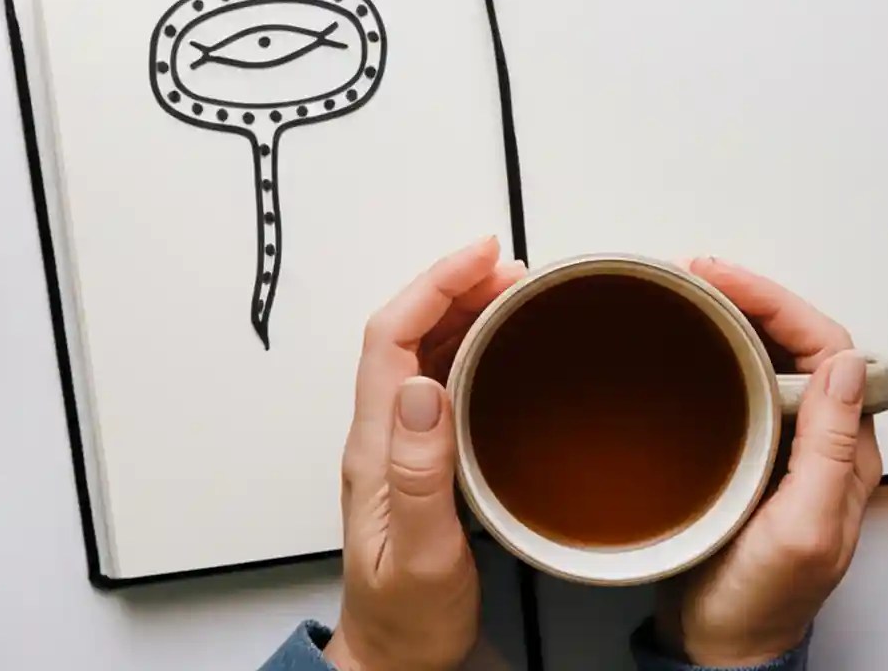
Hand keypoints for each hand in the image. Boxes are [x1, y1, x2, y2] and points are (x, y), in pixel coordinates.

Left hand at [326, 236, 525, 670]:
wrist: (395, 657)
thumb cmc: (407, 617)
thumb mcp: (421, 555)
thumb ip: (421, 475)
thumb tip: (424, 388)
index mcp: (377, 448)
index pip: (390, 338)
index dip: (433, 285)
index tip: (480, 257)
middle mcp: (383, 436)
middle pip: (405, 332)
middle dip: (452, 284)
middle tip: (509, 268)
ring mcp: (401, 445)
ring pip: (423, 351)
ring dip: (461, 309)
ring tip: (510, 291)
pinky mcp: (423, 458)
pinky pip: (441, 380)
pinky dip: (471, 346)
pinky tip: (499, 346)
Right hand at [655, 256, 882, 666]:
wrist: (720, 647)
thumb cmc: (761, 603)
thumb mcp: (804, 530)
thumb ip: (829, 450)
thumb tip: (844, 365)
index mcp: (844, 450)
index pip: (826, 347)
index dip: (777, 303)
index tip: (724, 281)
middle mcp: (818, 439)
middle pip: (798, 341)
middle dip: (753, 297)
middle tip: (699, 274)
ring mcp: (781, 445)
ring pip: (769, 357)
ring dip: (734, 318)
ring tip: (690, 293)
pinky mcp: (745, 454)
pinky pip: (738, 384)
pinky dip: (714, 352)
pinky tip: (687, 346)